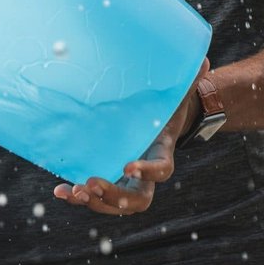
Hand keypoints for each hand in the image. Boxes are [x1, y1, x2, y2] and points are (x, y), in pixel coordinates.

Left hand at [52, 59, 211, 216]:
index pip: (163, 170)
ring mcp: (126, 181)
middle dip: (115, 196)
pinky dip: (77, 197)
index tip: (129, 165)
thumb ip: (188, 80)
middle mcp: (145, 175)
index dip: (148, 171)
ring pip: (114, 204)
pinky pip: (94, 196)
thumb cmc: (164, 105)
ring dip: (93, 202)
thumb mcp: (176, 93)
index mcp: (162, 153)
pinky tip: (59, 192)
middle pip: (137, 199)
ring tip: (73, 192)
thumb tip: (203, 60)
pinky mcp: (107, 178)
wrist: (155, 120)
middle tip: (93, 183)